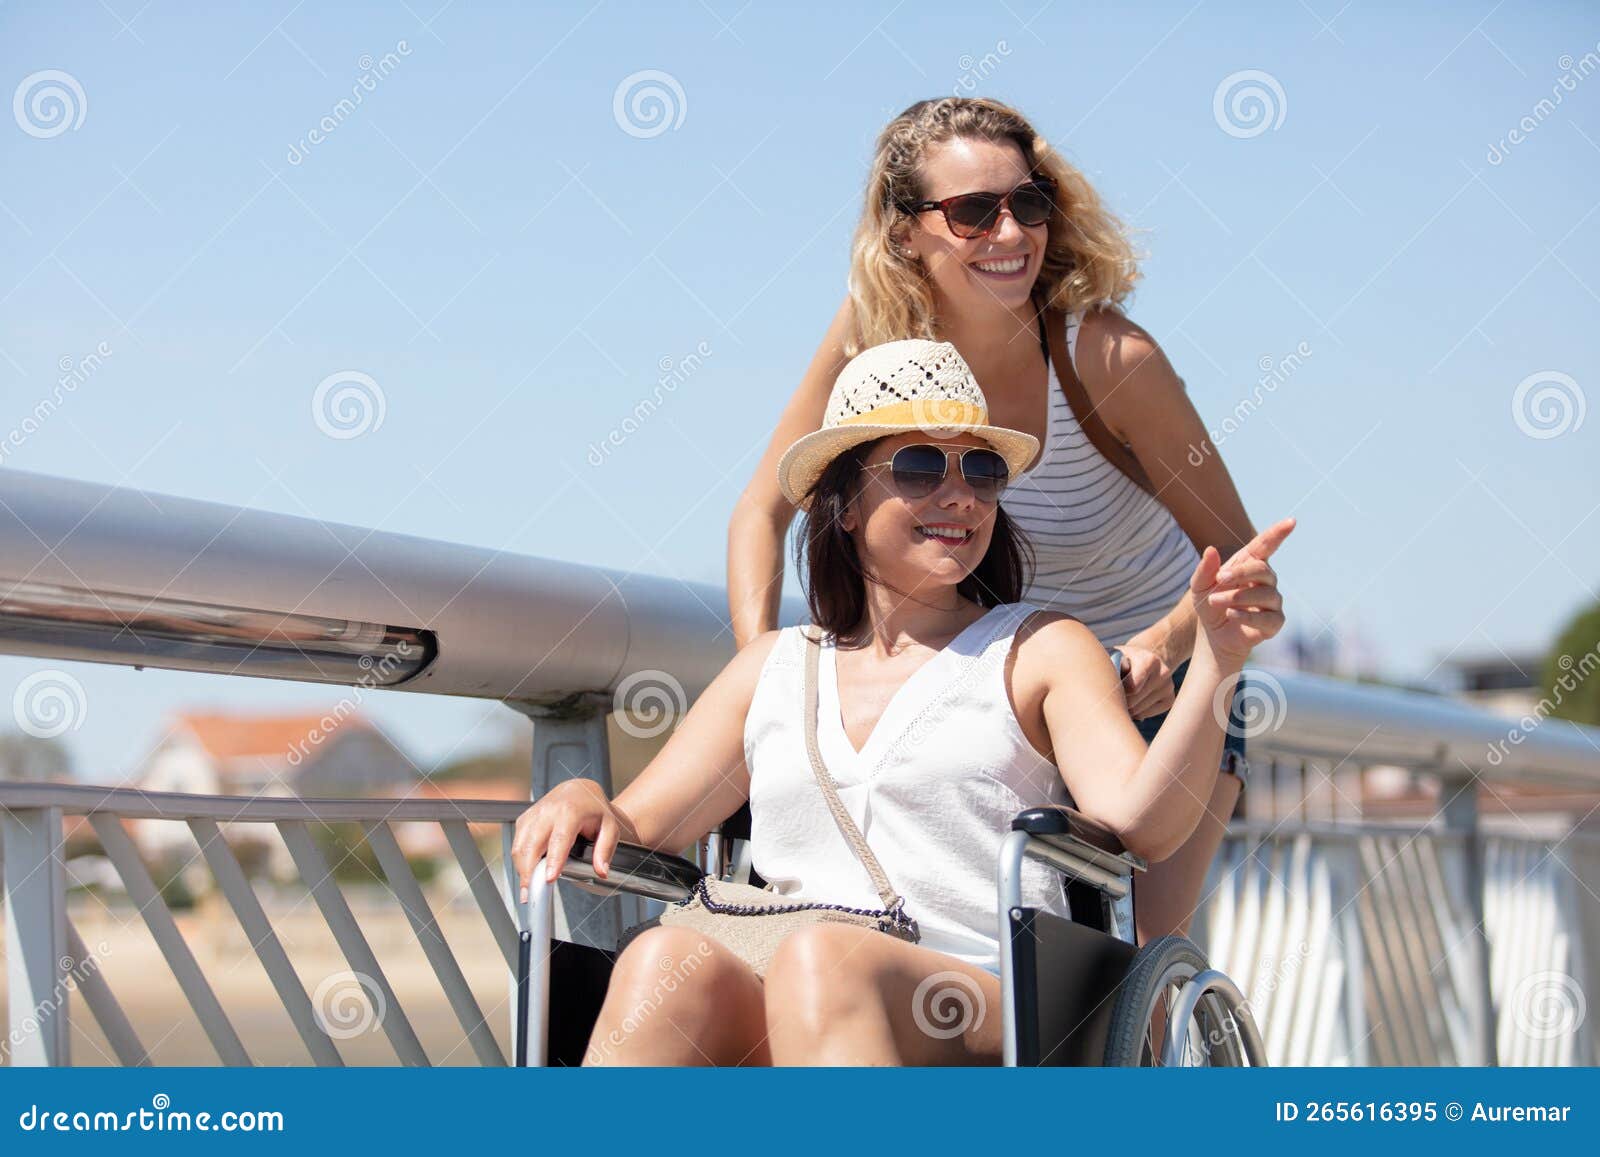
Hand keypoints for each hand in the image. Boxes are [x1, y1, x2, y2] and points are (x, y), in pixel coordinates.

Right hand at [510, 778, 631, 901]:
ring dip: (521, 868)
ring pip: (520, 844)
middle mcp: (548, 810)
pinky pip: (517, 842)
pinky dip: (520, 860)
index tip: (548, 879)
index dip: (552, 860)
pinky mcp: (525, 818)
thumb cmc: (594, 810)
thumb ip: (605, 850)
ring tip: (528, 888)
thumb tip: (602, 871)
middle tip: (530, 895)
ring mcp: (534, 813)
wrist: (580, 792)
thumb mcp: (610, 827)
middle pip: (532, 844)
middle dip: (528, 871)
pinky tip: (528, 871)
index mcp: (571, 810)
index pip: (559, 839)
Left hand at [1116, 643, 1175, 719]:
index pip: (1131, 688)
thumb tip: (1103, 692)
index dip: (1116, 691)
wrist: (1143, 659)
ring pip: (1138, 710)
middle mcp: (1163, 673)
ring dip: (1126, 707)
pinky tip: (1132, 700)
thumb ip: (1109, 669)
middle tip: (1112, 694)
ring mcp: (1168, 687)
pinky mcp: (1170, 700)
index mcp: (1149, 660)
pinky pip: (1145, 715)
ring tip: (1122, 696)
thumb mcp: (1114, 657)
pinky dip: (1134, 712)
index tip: (1111, 685)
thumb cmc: (1122, 660)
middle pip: (1134, 701)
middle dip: (1119, 700)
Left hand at [1189, 517, 1295, 667]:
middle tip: (1219, 579)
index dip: (1278, 533)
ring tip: (1215, 601)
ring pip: (1265, 594)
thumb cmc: (1210, 604)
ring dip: (1237, 597)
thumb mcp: (1200, 586)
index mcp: (1249, 565)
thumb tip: (1211, 550)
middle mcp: (1266, 580)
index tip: (1291, 521)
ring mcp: (1273, 601)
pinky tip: (1231, 614)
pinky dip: (1248, 615)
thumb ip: (1205, 569)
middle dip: (1240, 573)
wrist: (1213, 635)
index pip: (1266, 546)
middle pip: (1262, 569)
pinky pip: (1268, 617)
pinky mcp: (1275, 622)